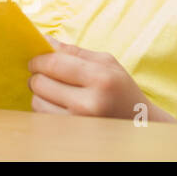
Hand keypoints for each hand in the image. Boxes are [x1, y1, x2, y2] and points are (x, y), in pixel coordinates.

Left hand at [28, 38, 175, 122]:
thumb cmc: (120, 89)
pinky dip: (45, 110)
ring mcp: (80, 124)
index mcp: (100, 78)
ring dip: (40, 95)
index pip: (53, 64)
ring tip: (55, 93)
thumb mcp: (105, 63)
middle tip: (45, 76)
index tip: (35, 61)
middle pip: (40, 83)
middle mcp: (90, 103)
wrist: (141, 125)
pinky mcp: (72, 136)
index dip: (38, 60)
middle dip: (37, 76)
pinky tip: (59, 107)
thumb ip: (72, 51)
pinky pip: (42, 118)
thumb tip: (42, 39)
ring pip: (37, 102)